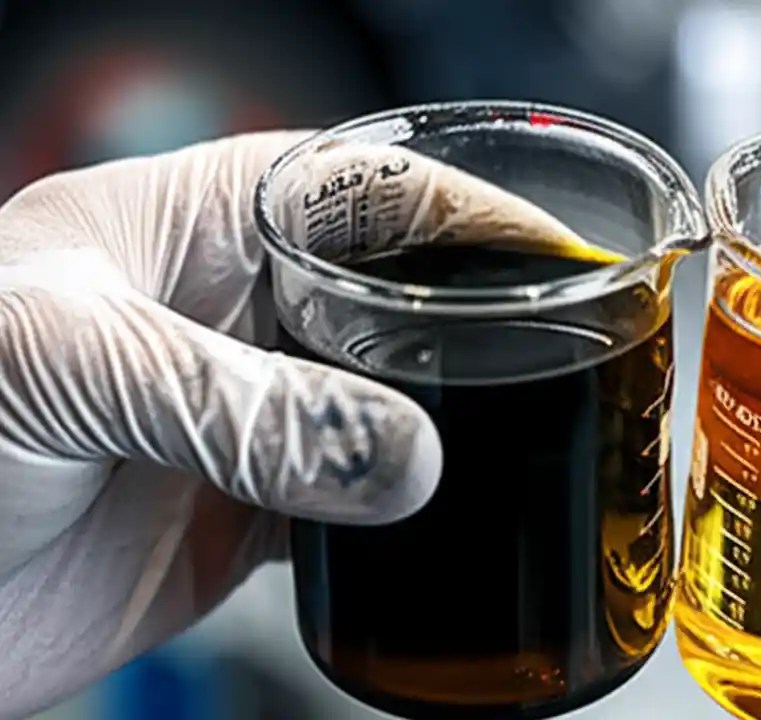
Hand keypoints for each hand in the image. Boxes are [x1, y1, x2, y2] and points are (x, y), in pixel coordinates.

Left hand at [0, 131, 595, 716]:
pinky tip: (453, 531)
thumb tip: (399, 455)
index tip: (561, 250)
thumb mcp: (68, 366)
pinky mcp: (243, 514)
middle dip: (485, 323)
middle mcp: (233, 316)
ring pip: (391, 409)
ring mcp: (246, 419)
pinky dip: (412, 526)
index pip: (366, 192)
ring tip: (540, 443)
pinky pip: (356, 510)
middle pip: (399, 301)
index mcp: (193, 228)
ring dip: (459, 430)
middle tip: (572, 353)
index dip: (474, 213)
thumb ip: (238, 405)